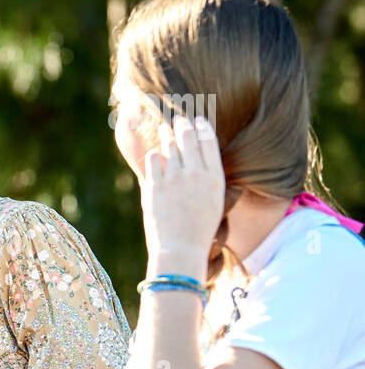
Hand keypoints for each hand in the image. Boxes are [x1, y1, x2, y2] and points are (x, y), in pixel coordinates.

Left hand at [142, 116, 225, 275]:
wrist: (181, 249)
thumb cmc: (198, 229)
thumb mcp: (213, 201)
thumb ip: (208, 178)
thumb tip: (199, 159)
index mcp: (214, 177)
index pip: (209, 141)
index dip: (202, 127)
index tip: (198, 120)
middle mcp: (195, 174)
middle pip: (188, 137)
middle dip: (182, 125)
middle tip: (178, 119)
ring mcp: (174, 178)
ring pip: (169, 144)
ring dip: (166, 135)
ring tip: (165, 130)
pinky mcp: (154, 185)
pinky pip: (153, 158)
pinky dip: (154, 156)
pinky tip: (156, 156)